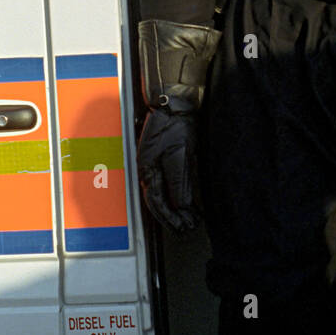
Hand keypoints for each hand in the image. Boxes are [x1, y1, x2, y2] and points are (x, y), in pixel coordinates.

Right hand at [136, 107, 201, 232]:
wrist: (173, 103)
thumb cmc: (173, 124)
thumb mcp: (179, 154)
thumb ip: (179, 181)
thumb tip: (183, 206)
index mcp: (148, 171)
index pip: (158, 203)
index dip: (170, 219)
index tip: (183, 228)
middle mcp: (149, 171)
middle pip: (159, 202)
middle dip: (172, 219)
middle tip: (186, 231)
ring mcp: (155, 166)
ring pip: (163, 195)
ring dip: (175, 211)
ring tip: (188, 222)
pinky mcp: (164, 161)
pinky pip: (167, 185)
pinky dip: (176, 197)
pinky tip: (185, 204)